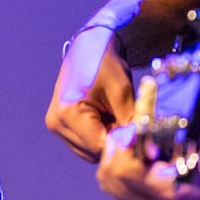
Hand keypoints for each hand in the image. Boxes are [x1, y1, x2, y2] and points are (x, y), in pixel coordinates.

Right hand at [45, 23, 135, 162]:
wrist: (89, 47)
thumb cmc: (104, 63)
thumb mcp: (122, 92)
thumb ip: (129, 123)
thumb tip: (143, 148)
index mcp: (67, 112)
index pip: (99, 146)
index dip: (122, 146)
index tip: (142, 140)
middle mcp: (56, 122)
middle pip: (93, 152)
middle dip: (115, 144)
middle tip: (132, 126)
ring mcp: (56, 125)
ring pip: (90, 151)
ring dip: (107, 140)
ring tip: (117, 118)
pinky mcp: (60, 126)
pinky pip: (85, 144)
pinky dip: (100, 136)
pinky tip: (107, 119)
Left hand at [97, 121, 199, 199]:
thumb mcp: (194, 134)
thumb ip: (164, 125)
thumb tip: (138, 113)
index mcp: (165, 188)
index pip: (121, 167)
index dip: (122, 143)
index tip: (133, 128)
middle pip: (108, 176)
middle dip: (113, 150)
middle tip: (129, 134)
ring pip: (109, 184)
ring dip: (114, 160)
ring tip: (132, 144)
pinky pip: (118, 190)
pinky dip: (118, 171)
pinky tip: (135, 157)